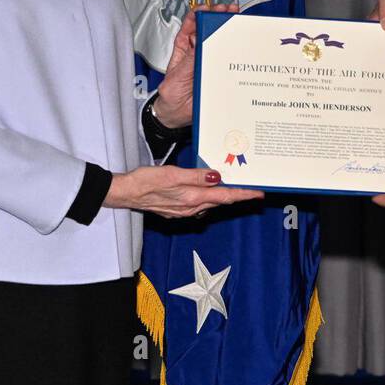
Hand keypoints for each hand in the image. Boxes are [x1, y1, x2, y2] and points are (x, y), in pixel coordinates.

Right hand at [105, 164, 263, 218]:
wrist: (126, 193)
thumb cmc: (146, 181)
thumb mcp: (172, 174)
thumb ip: (196, 176)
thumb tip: (218, 177)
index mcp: (193, 198)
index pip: (225, 197)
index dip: (243, 195)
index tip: (259, 194)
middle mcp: (191, 207)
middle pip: (221, 201)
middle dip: (238, 195)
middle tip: (253, 188)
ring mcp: (184, 210)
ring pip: (211, 203)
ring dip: (224, 196)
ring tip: (237, 187)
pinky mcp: (177, 208)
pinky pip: (200, 203)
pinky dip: (209, 197)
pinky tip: (210, 190)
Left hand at [155, 4, 239, 127]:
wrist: (177, 117)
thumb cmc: (171, 96)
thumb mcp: (176, 78)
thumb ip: (188, 63)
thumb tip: (199, 46)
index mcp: (184, 50)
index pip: (190, 28)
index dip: (197, 15)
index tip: (205, 9)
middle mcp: (197, 54)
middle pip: (208, 32)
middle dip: (217, 18)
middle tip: (225, 11)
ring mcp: (209, 63)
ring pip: (219, 44)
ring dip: (227, 32)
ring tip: (234, 21)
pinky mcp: (218, 74)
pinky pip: (227, 61)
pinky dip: (234, 52)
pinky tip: (239, 43)